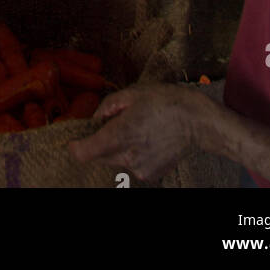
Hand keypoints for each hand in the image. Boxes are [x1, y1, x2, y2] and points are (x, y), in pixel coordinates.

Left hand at [69, 84, 202, 180]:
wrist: (195, 121)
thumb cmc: (164, 102)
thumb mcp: (132, 93)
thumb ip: (107, 106)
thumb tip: (95, 118)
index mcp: (120, 135)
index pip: (85, 153)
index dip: (75, 147)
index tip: (73, 140)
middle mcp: (128, 156)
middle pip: (99, 157)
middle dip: (99, 143)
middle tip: (112, 125)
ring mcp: (140, 169)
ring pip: (115, 161)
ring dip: (117, 149)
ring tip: (136, 130)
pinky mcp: (150, 175)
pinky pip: (131, 166)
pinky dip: (132, 155)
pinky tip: (146, 140)